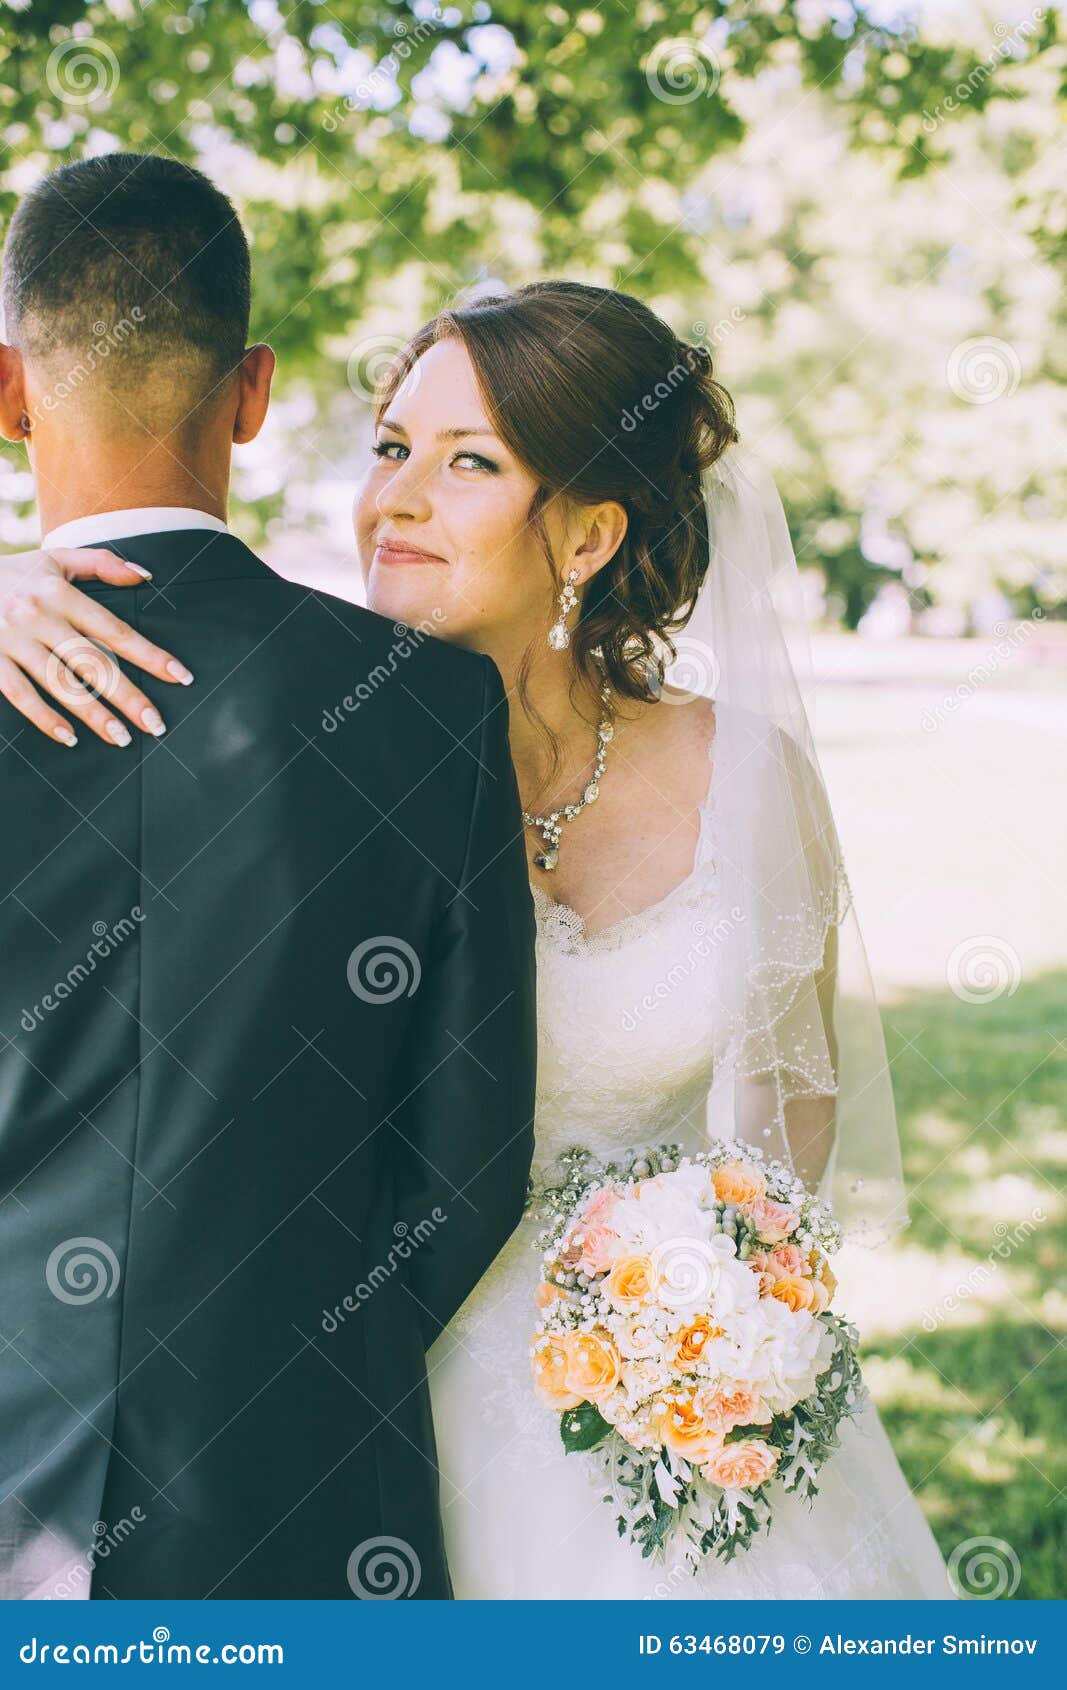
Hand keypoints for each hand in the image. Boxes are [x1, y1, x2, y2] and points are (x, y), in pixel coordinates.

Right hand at [0, 546, 192, 746]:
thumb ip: (102, 564)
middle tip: (157, 724)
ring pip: (59, 683)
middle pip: (92, 662)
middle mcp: (38, 616)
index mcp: (60, 593)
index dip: (149, 655)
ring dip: (93, 714)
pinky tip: (70, 737)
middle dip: (128, 695)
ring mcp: (12, 639)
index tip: (180, 677)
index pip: (115, 630)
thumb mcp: (56, 559)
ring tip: (122, 738)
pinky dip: (44, 717)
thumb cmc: (15, 573)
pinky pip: (19, 693)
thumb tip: (146, 575)